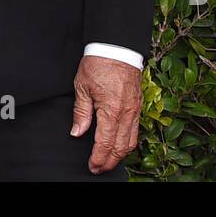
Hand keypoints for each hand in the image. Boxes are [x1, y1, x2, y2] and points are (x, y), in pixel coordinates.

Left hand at [70, 53, 142, 173]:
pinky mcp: (138, 106)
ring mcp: (134, 110)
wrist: (117, 47)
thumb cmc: (98, 64)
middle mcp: (126, 114)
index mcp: (111, 110)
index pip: (105, 143)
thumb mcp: (82, 87)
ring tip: (108, 160)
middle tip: (98, 168)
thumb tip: (77, 132)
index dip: (98, 158)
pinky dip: (127, 142)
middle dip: (109, 161)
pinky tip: (119, 144)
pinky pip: (135, 131)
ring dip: (120, 155)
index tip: (92, 166)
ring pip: (131, 142)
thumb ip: (81, 113)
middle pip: (120, 147)